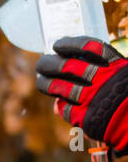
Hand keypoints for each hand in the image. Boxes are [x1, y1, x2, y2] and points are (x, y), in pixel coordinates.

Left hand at [37, 37, 127, 154]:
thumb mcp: (123, 74)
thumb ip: (104, 70)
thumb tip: (76, 67)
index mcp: (116, 64)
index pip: (89, 47)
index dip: (70, 44)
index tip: (57, 44)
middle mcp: (103, 78)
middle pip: (67, 66)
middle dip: (49, 64)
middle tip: (41, 64)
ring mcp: (93, 97)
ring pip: (60, 87)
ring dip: (47, 84)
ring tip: (42, 81)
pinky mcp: (86, 117)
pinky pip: (65, 109)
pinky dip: (61, 105)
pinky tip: (59, 102)